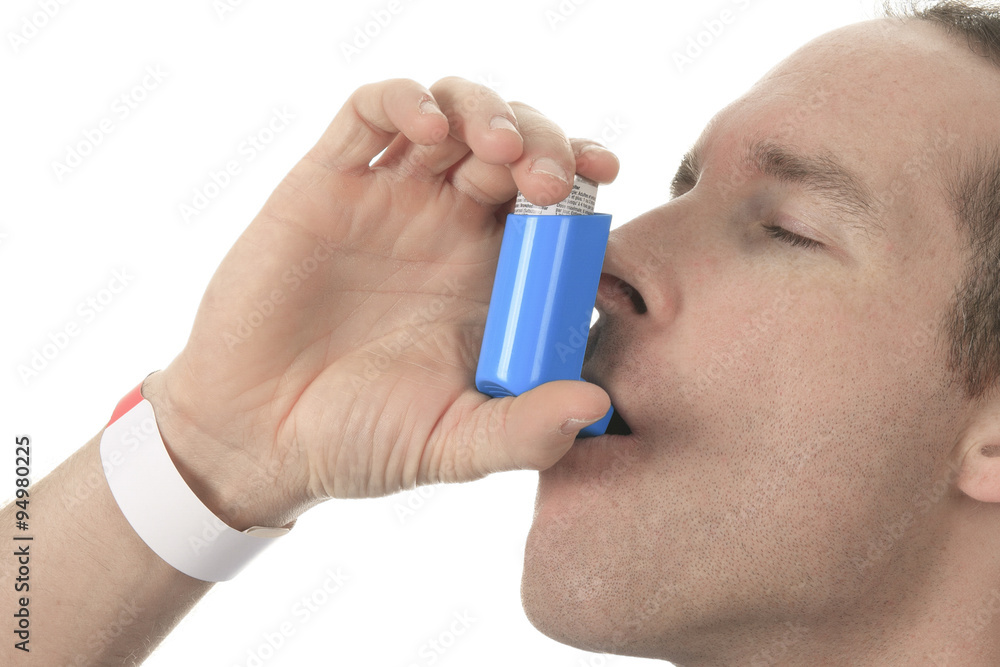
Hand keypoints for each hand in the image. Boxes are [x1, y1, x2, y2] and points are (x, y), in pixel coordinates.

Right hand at [143, 77, 619, 527]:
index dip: (581, 173)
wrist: (258, 437)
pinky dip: (404, 100)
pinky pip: (370, 113)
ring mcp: (390, 200)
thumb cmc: (360, 440)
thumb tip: (595, 405)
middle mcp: (448, 227)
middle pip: (514, 143)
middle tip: (548, 178)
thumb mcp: (455, 444)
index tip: (605, 173)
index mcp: (491, 276)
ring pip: (452, 113)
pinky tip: (426, 127)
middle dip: (542, 141)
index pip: (554, 201)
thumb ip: (526, 431)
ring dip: (486, 111)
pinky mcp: (328, 183)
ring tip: (499, 148)